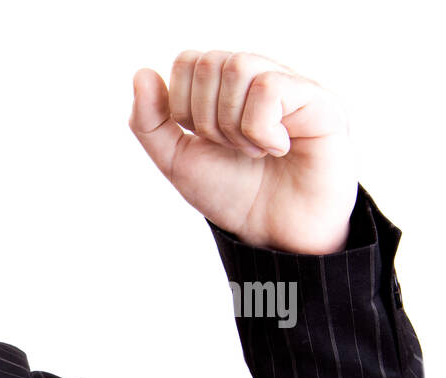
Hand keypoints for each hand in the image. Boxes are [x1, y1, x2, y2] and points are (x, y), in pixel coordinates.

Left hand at [128, 50, 357, 254]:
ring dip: (232, 124)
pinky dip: (259, 128)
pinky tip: (277, 149)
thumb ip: (150, 122)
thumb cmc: (232, 193)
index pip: (187, 61)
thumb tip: (142, 73)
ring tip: (252, 151)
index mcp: (226, 87)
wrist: (274, 232)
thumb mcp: (176, 160)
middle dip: (205, 118)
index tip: (202, 139)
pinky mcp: (320, 99)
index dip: (181, 105)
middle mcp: (259, 76)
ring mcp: (291, 84)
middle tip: (229, 148)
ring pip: (238, 67)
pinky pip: (269, 87)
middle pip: (209, 62)